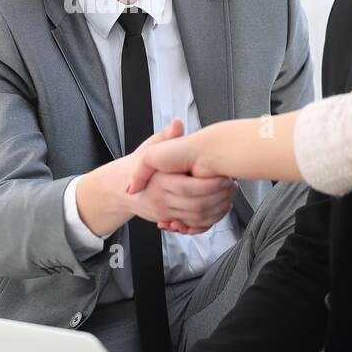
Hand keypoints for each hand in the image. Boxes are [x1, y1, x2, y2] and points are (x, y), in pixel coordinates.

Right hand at [76, 120, 236, 237]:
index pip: (189, 187)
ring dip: (217, 210)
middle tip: (232, 185)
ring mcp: (165, 213)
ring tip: (229, 196)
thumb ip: (165, 137)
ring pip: (197, 218)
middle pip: (196, 205)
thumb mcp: (148, 148)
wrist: (119, 189)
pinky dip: (208, 222)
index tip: (225, 176)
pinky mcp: (168, 220)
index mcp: (158, 180)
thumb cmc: (136, 166)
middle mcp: (161, 199)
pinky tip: (218, 210)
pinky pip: (192, 226)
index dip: (210, 184)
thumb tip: (177, 124)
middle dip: (219, 197)